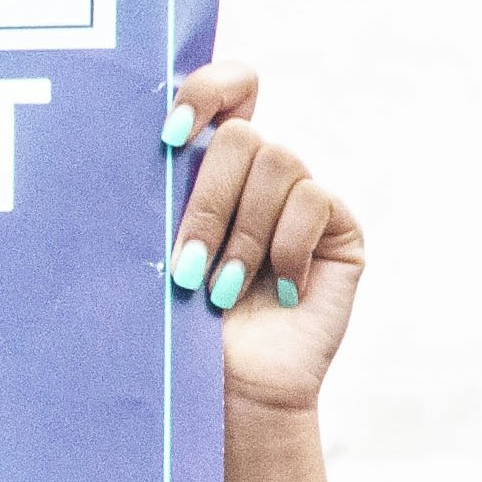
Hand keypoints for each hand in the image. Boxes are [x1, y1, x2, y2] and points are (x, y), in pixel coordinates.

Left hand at [161, 65, 364, 423]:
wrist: (226, 393)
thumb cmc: (176, 328)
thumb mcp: (152, 252)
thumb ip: (155, 193)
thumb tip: (142, 136)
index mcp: (211, 167)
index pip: (230, 88)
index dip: (206, 91)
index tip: (169, 135)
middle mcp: (259, 175)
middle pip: (242, 136)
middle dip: (207, 205)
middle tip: (186, 270)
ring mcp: (302, 199)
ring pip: (278, 163)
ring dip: (241, 235)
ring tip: (221, 292)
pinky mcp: (339, 228)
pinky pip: (314, 200)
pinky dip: (286, 246)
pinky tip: (277, 290)